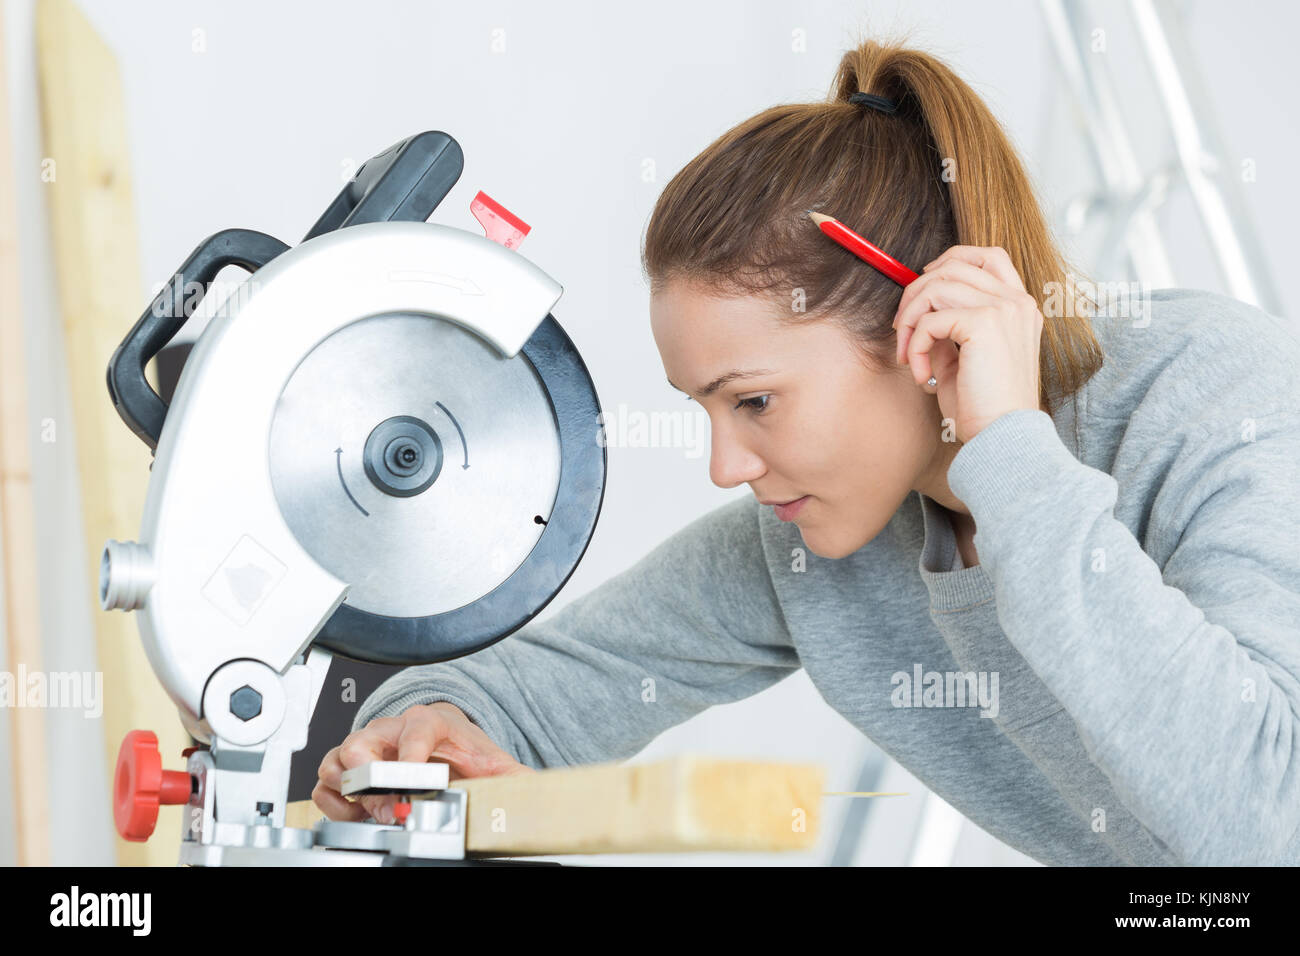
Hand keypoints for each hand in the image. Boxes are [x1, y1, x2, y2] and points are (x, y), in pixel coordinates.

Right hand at [313, 701, 533, 823]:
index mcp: (430, 722)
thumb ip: (515, 778)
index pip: (416, 728)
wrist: (448, 740)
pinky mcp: (350, 767)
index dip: (412, 756)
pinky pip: (325, 781)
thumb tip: (537, 792)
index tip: (416, 783)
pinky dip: (333, 801)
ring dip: (349, 792)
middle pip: (363, 743)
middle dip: (374, 781)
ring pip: (337, 759)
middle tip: (394, 807)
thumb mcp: (493, 762)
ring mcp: (368, 746)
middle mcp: (392, 729)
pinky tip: (357, 814)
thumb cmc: (464, 748)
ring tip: (374, 811)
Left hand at [891, 245, 1042, 443]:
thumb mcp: (965, 359)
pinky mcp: (984, 323)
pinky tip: (921, 375)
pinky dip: (915, 346)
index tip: (922, 285)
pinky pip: (930, 320)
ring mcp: (1004, 309)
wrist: (1003, 438)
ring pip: (936, 286)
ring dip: (909, 320)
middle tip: (901, 331)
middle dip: (915, 293)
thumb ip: (949, 330)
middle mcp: (1017, 302)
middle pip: (954, 265)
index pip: (989, 256)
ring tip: (907, 356)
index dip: (949, 260)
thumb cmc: (984, 408)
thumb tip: (917, 313)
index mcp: (1019, 308)